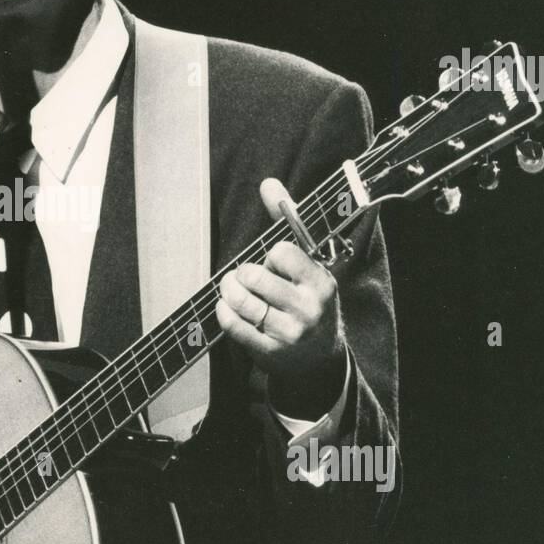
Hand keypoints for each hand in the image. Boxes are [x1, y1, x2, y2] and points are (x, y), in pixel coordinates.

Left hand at [215, 178, 346, 413]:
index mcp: (320, 282)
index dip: (269, 256)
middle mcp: (309, 308)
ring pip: (241, 302)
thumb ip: (288, 223)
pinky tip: (226, 308)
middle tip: (243, 278)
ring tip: (231, 291)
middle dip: (241, 275)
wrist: (320, 360)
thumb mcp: (307, 265)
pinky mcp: (270, 352)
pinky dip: (223, 313)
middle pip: (254, 276)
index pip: (281, 252)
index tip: (272, 265)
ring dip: (228, 293)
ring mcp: (290, 333)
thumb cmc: (308, 300)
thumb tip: (268, 183)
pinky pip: (234, 325)